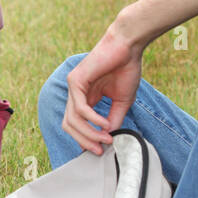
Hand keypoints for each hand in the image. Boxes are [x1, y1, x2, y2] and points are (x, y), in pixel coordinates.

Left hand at [62, 27, 142, 155]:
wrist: (128, 46)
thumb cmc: (126, 68)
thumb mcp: (122, 101)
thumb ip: (114, 119)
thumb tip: (109, 138)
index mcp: (85, 98)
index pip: (76, 125)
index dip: (85, 140)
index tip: (100, 151)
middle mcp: (76, 93)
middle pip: (69, 126)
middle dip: (84, 141)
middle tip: (100, 150)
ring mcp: (73, 87)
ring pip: (73, 120)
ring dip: (89, 133)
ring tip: (106, 138)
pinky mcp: (75, 80)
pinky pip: (81, 108)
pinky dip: (93, 120)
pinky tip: (105, 124)